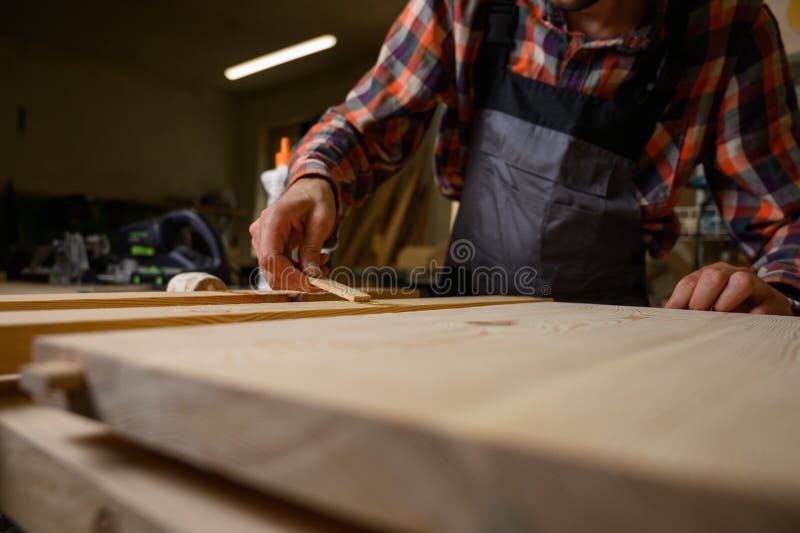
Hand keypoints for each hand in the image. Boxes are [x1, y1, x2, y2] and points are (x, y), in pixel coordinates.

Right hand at [249, 177, 335, 290]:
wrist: (310, 189)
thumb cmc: (316, 200)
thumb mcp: (321, 221)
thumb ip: (313, 248)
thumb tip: (312, 276)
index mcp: (272, 220)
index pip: (272, 258)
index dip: (291, 276)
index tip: (313, 284)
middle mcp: (261, 231)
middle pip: (270, 270)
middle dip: (297, 280)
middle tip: (323, 278)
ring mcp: (262, 240)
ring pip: (274, 273)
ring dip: (299, 277)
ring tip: (321, 265)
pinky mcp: (268, 246)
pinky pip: (279, 267)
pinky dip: (297, 272)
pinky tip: (314, 263)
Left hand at [666, 262, 791, 314]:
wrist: (766, 310)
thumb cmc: (728, 309)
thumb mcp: (705, 305)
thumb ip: (685, 307)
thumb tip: (662, 317)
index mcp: (710, 274)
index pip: (689, 281)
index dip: (680, 300)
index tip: (677, 316)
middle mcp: (732, 274)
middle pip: (713, 275)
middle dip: (701, 299)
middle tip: (700, 316)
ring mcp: (756, 285)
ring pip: (741, 281)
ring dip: (726, 303)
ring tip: (722, 317)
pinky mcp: (774, 302)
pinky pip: (762, 308)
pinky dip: (750, 319)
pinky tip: (743, 328)